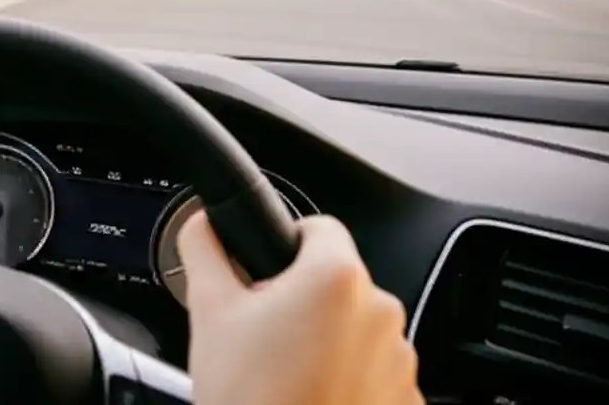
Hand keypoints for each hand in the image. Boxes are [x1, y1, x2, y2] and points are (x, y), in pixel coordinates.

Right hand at [178, 213, 421, 404]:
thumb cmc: (252, 399)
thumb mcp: (209, 313)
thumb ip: (205, 250)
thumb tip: (204, 222)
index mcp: (335, 277)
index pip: (316, 227)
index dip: (283, 246)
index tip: (262, 276)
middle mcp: (380, 312)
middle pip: (334, 283)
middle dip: (299, 301)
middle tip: (261, 336)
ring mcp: (399, 360)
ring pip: (353, 330)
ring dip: (324, 343)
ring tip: (283, 378)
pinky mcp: (405, 400)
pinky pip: (370, 374)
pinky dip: (345, 381)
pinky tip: (309, 400)